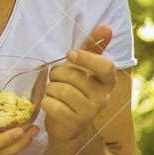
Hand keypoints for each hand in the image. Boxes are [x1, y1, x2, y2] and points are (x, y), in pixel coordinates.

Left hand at [41, 25, 115, 146]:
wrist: (68, 126)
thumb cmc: (75, 91)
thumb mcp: (83, 68)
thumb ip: (93, 48)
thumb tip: (107, 28)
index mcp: (108, 82)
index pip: (106, 66)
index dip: (86, 58)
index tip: (69, 54)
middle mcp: (103, 98)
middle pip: (74, 76)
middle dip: (57, 74)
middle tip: (56, 80)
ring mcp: (89, 113)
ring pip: (61, 90)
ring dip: (50, 89)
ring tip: (53, 92)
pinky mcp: (74, 124)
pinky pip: (53, 105)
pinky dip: (46, 102)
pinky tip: (49, 103)